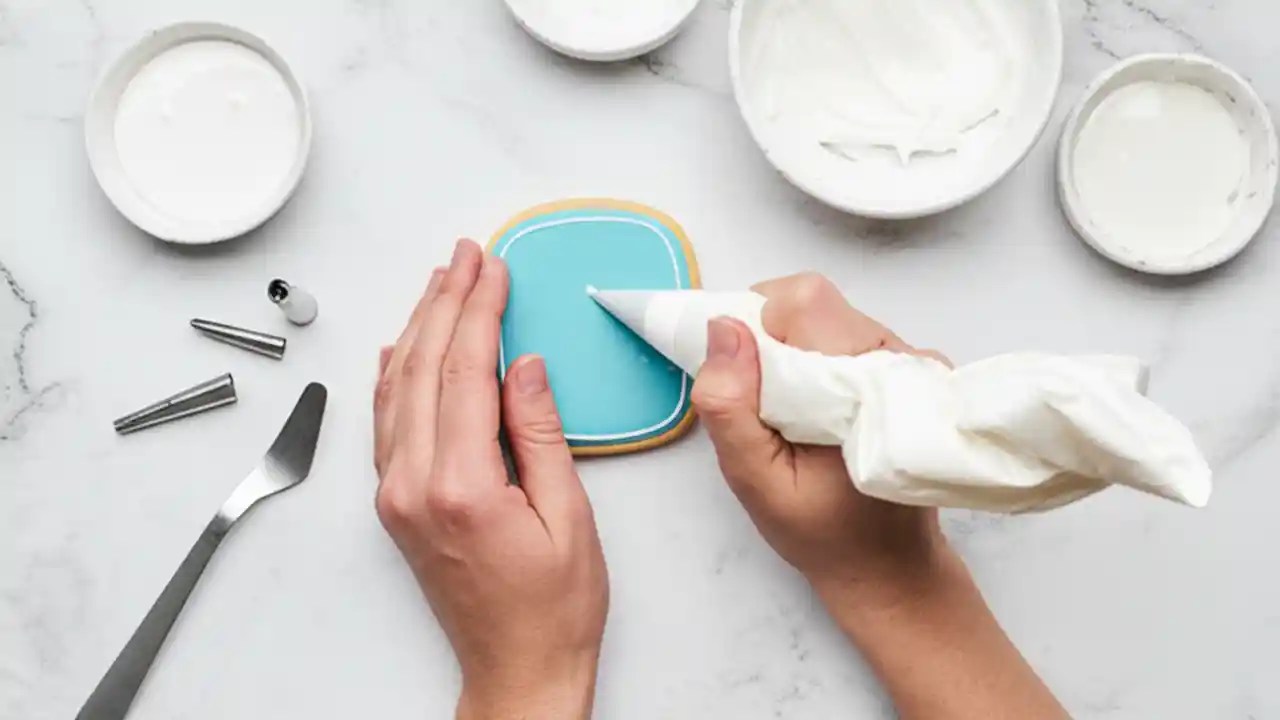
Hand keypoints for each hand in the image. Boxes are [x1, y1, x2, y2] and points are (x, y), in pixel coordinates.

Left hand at [373, 240, 607, 719]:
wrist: (517, 669)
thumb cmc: (553, 608)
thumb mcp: (568, 517)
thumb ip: (540, 433)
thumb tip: (524, 365)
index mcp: (460, 486)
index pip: (464, 371)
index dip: (479, 310)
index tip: (493, 269)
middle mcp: (413, 486)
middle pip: (422, 368)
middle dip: (446, 303)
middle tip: (468, 256)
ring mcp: (397, 495)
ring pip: (397, 388)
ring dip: (418, 328)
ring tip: (443, 282)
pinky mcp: (397, 504)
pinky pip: (387, 422)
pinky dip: (394, 375)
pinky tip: (402, 347)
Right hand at [691, 273, 949, 602]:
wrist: (890, 565)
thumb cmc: (823, 531)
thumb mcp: (756, 482)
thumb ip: (732, 407)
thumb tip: (722, 327)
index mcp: (865, 381)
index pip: (802, 302)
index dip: (759, 327)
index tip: (748, 382)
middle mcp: (898, 357)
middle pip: (815, 302)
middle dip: (773, 338)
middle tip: (764, 402)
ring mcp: (908, 361)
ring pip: (830, 316)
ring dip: (796, 350)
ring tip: (792, 412)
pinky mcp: (906, 369)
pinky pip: (846, 335)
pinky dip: (817, 359)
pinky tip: (815, 410)